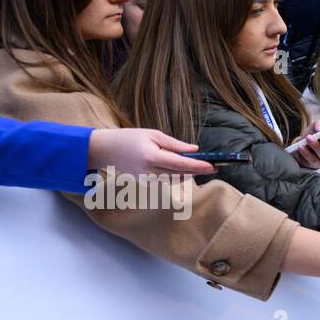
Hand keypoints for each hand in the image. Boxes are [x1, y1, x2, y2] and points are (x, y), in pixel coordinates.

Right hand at [87, 128, 215, 176]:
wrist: (106, 150)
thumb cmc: (129, 138)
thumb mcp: (152, 134)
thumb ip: (174, 144)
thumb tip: (194, 150)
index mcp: (151, 157)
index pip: (180, 164)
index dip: (198, 166)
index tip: (212, 166)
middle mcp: (149, 172)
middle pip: (180, 174)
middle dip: (197, 171)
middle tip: (213, 166)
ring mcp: (147, 181)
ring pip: (175, 180)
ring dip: (188, 174)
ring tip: (201, 167)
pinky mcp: (145, 184)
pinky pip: (166, 182)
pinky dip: (177, 176)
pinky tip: (184, 170)